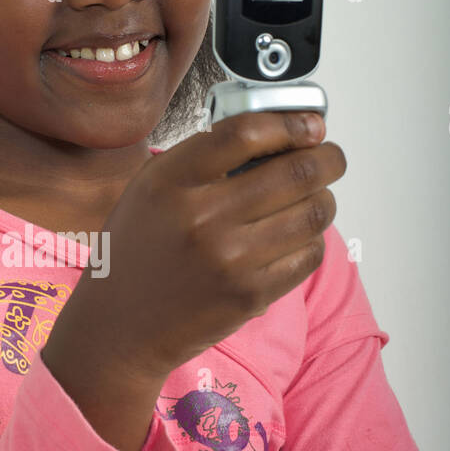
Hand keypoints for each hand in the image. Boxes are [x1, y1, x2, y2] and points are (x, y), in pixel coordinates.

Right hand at [56, 109, 344, 383]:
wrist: (120, 326)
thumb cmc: (137, 252)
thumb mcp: (150, 189)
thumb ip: (202, 158)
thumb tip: (276, 135)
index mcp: (171, 181)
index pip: (246, 133)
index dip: (292, 124)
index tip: (311, 125)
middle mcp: (201, 217)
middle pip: (296, 171)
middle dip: (327, 159)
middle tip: (329, 158)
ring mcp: (229, 259)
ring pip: (313, 213)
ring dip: (324, 199)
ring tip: (316, 197)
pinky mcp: (250, 294)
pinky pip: (308, 255)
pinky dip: (312, 240)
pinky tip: (297, 236)